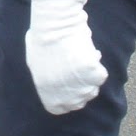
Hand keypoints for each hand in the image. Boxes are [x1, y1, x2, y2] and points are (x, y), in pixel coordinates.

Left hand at [25, 0, 107, 114]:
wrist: (54, 27)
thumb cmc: (41, 40)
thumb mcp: (34, 66)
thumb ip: (45, 79)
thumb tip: (54, 80)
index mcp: (48, 95)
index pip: (60, 109)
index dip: (66, 98)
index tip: (68, 86)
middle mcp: (67, 97)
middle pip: (79, 102)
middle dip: (80, 88)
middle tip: (77, 71)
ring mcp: (82, 88)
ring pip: (93, 90)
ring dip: (89, 78)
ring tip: (82, 59)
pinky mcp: (95, 75)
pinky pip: (101, 75)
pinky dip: (97, 65)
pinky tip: (89, 54)